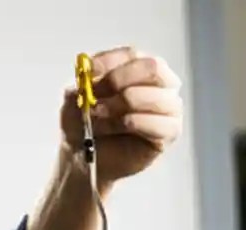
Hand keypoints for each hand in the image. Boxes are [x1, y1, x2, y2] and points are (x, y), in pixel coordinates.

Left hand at [60, 47, 183, 187]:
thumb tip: (90, 69)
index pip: (132, 54)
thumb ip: (83, 81)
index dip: (109, 63)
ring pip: (153, 95)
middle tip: (95, 98)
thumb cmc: (83, 125)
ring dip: (119, 108)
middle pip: (152, 67)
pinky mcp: (170, 130)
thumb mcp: (75, 99)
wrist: (83, 159)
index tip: (89, 74)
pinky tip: (116, 129)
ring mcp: (168, 105)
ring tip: (98, 119)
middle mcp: (159, 82)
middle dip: (119, 80)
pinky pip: (159, 122)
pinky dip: (131, 124)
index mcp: (137, 67)